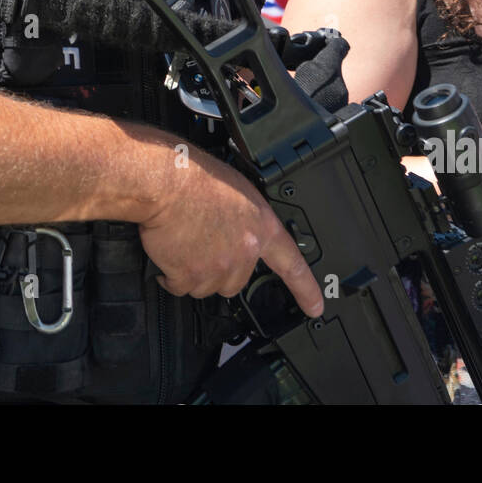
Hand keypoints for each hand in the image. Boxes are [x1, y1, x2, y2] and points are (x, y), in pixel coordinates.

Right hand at [138, 149, 323, 317]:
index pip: (292, 264)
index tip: (315, 307)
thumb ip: (244, 221)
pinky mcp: (190, 275)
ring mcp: (218, 266)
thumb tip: (237, 233)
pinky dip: (171, 275)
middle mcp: (244, 251)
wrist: (166, 181)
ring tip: (183, 241)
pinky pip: (180, 287)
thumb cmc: (195, 176)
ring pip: (206, 286)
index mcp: (260, 227)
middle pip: (235, 281)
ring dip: (192, 272)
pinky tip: (169, 251)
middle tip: (202, 243)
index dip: (306, 290)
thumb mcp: (236, 190)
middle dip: (218, 269)